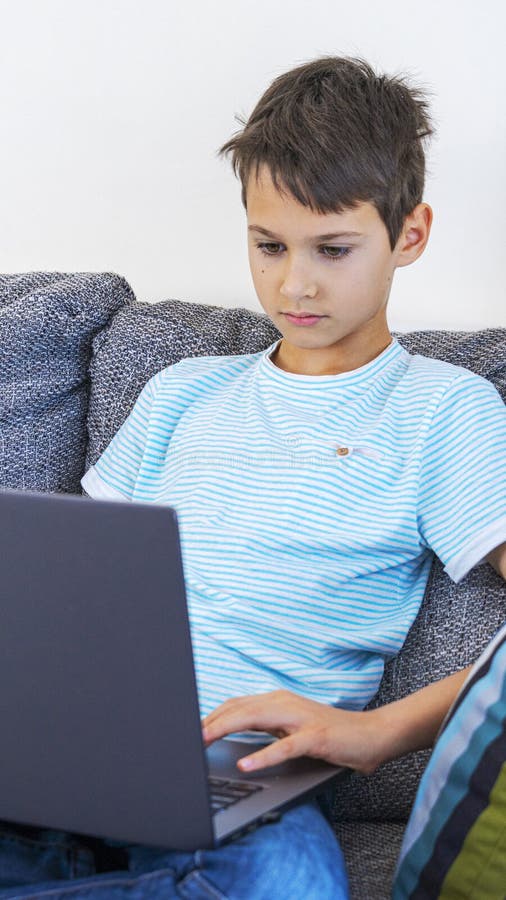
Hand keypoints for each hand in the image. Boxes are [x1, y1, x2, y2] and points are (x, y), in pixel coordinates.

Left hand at [201, 690, 383, 774]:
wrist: (372, 735)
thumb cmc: (331, 736)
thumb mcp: (292, 730)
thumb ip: (267, 730)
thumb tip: (234, 738)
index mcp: (278, 701)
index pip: (236, 705)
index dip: (210, 715)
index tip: (187, 729)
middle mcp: (286, 703)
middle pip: (239, 708)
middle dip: (209, 721)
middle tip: (185, 736)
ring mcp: (301, 718)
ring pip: (255, 719)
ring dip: (225, 729)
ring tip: (202, 741)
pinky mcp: (316, 736)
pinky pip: (285, 746)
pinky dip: (263, 755)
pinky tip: (245, 764)